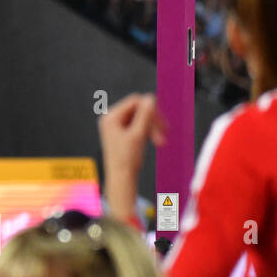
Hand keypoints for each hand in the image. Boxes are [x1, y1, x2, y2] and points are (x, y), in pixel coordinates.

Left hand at [98, 93, 167, 219]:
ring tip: (161, 142)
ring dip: (153, 127)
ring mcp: (116, 125)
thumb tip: (150, 97)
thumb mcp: (138, 135)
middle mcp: (111, 118)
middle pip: (138, 108)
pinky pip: (139, 124)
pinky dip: (148, 131)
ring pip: (141, 117)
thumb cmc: (127, 159)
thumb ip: (144, 116)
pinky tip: (156, 141)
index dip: (152, 110)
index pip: (135, 101)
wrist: (121, 179)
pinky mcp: (122, 132)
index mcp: (111, 117)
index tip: (163, 126)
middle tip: (165, 134)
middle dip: (153, 121)